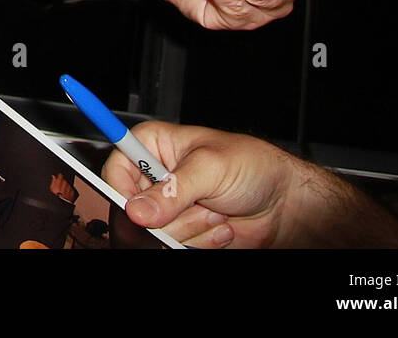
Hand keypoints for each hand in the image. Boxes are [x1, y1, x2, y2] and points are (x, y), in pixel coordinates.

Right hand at [102, 119, 397, 248]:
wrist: (283, 202)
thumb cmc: (251, 166)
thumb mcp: (211, 168)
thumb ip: (173, 189)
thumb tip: (137, 211)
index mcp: (150, 146)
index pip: (114, 173)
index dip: (124, 196)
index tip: (142, 211)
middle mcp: (152, 179)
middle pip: (129, 213)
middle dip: (167, 218)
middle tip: (197, 207)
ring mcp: (166, 211)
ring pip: (153, 237)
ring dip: (190, 230)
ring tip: (215, 210)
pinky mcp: (180, 235)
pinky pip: (173, 250)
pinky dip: (200, 244)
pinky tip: (219, 227)